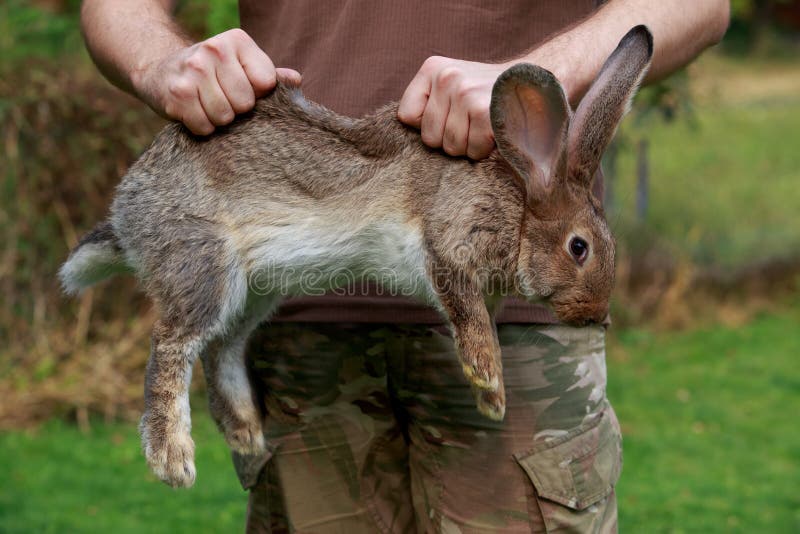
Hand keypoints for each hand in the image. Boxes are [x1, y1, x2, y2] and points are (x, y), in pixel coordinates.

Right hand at [134, 29, 300, 134]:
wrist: (160, 71)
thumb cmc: (212, 74)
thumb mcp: (241, 66)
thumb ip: (269, 75)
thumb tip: (295, 80)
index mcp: (237, 40)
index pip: (266, 84)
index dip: (257, 95)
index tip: (241, 88)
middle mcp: (214, 49)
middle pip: (245, 104)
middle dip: (236, 109)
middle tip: (220, 97)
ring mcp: (193, 70)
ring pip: (225, 117)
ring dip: (217, 119)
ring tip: (206, 104)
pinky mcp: (177, 93)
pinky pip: (204, 126)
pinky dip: (201, 127)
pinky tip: (192, 111)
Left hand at [397, 56, 508, 159]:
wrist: (537, 83)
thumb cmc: (489, 93)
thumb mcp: (454, 84)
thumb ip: (431, 104)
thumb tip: (406, 142)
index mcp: (433, 68)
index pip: (407, 116)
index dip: (427, 126)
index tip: (448, 117)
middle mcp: (447, 77)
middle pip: (429, 137)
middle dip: (449, 140)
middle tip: (471, 124)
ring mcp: (465, 93)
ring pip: (450, 147)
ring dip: (469, 146)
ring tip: (483, 127)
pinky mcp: (483, 111)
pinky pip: (472, 150)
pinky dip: (485, 150)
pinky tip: (494, 132)